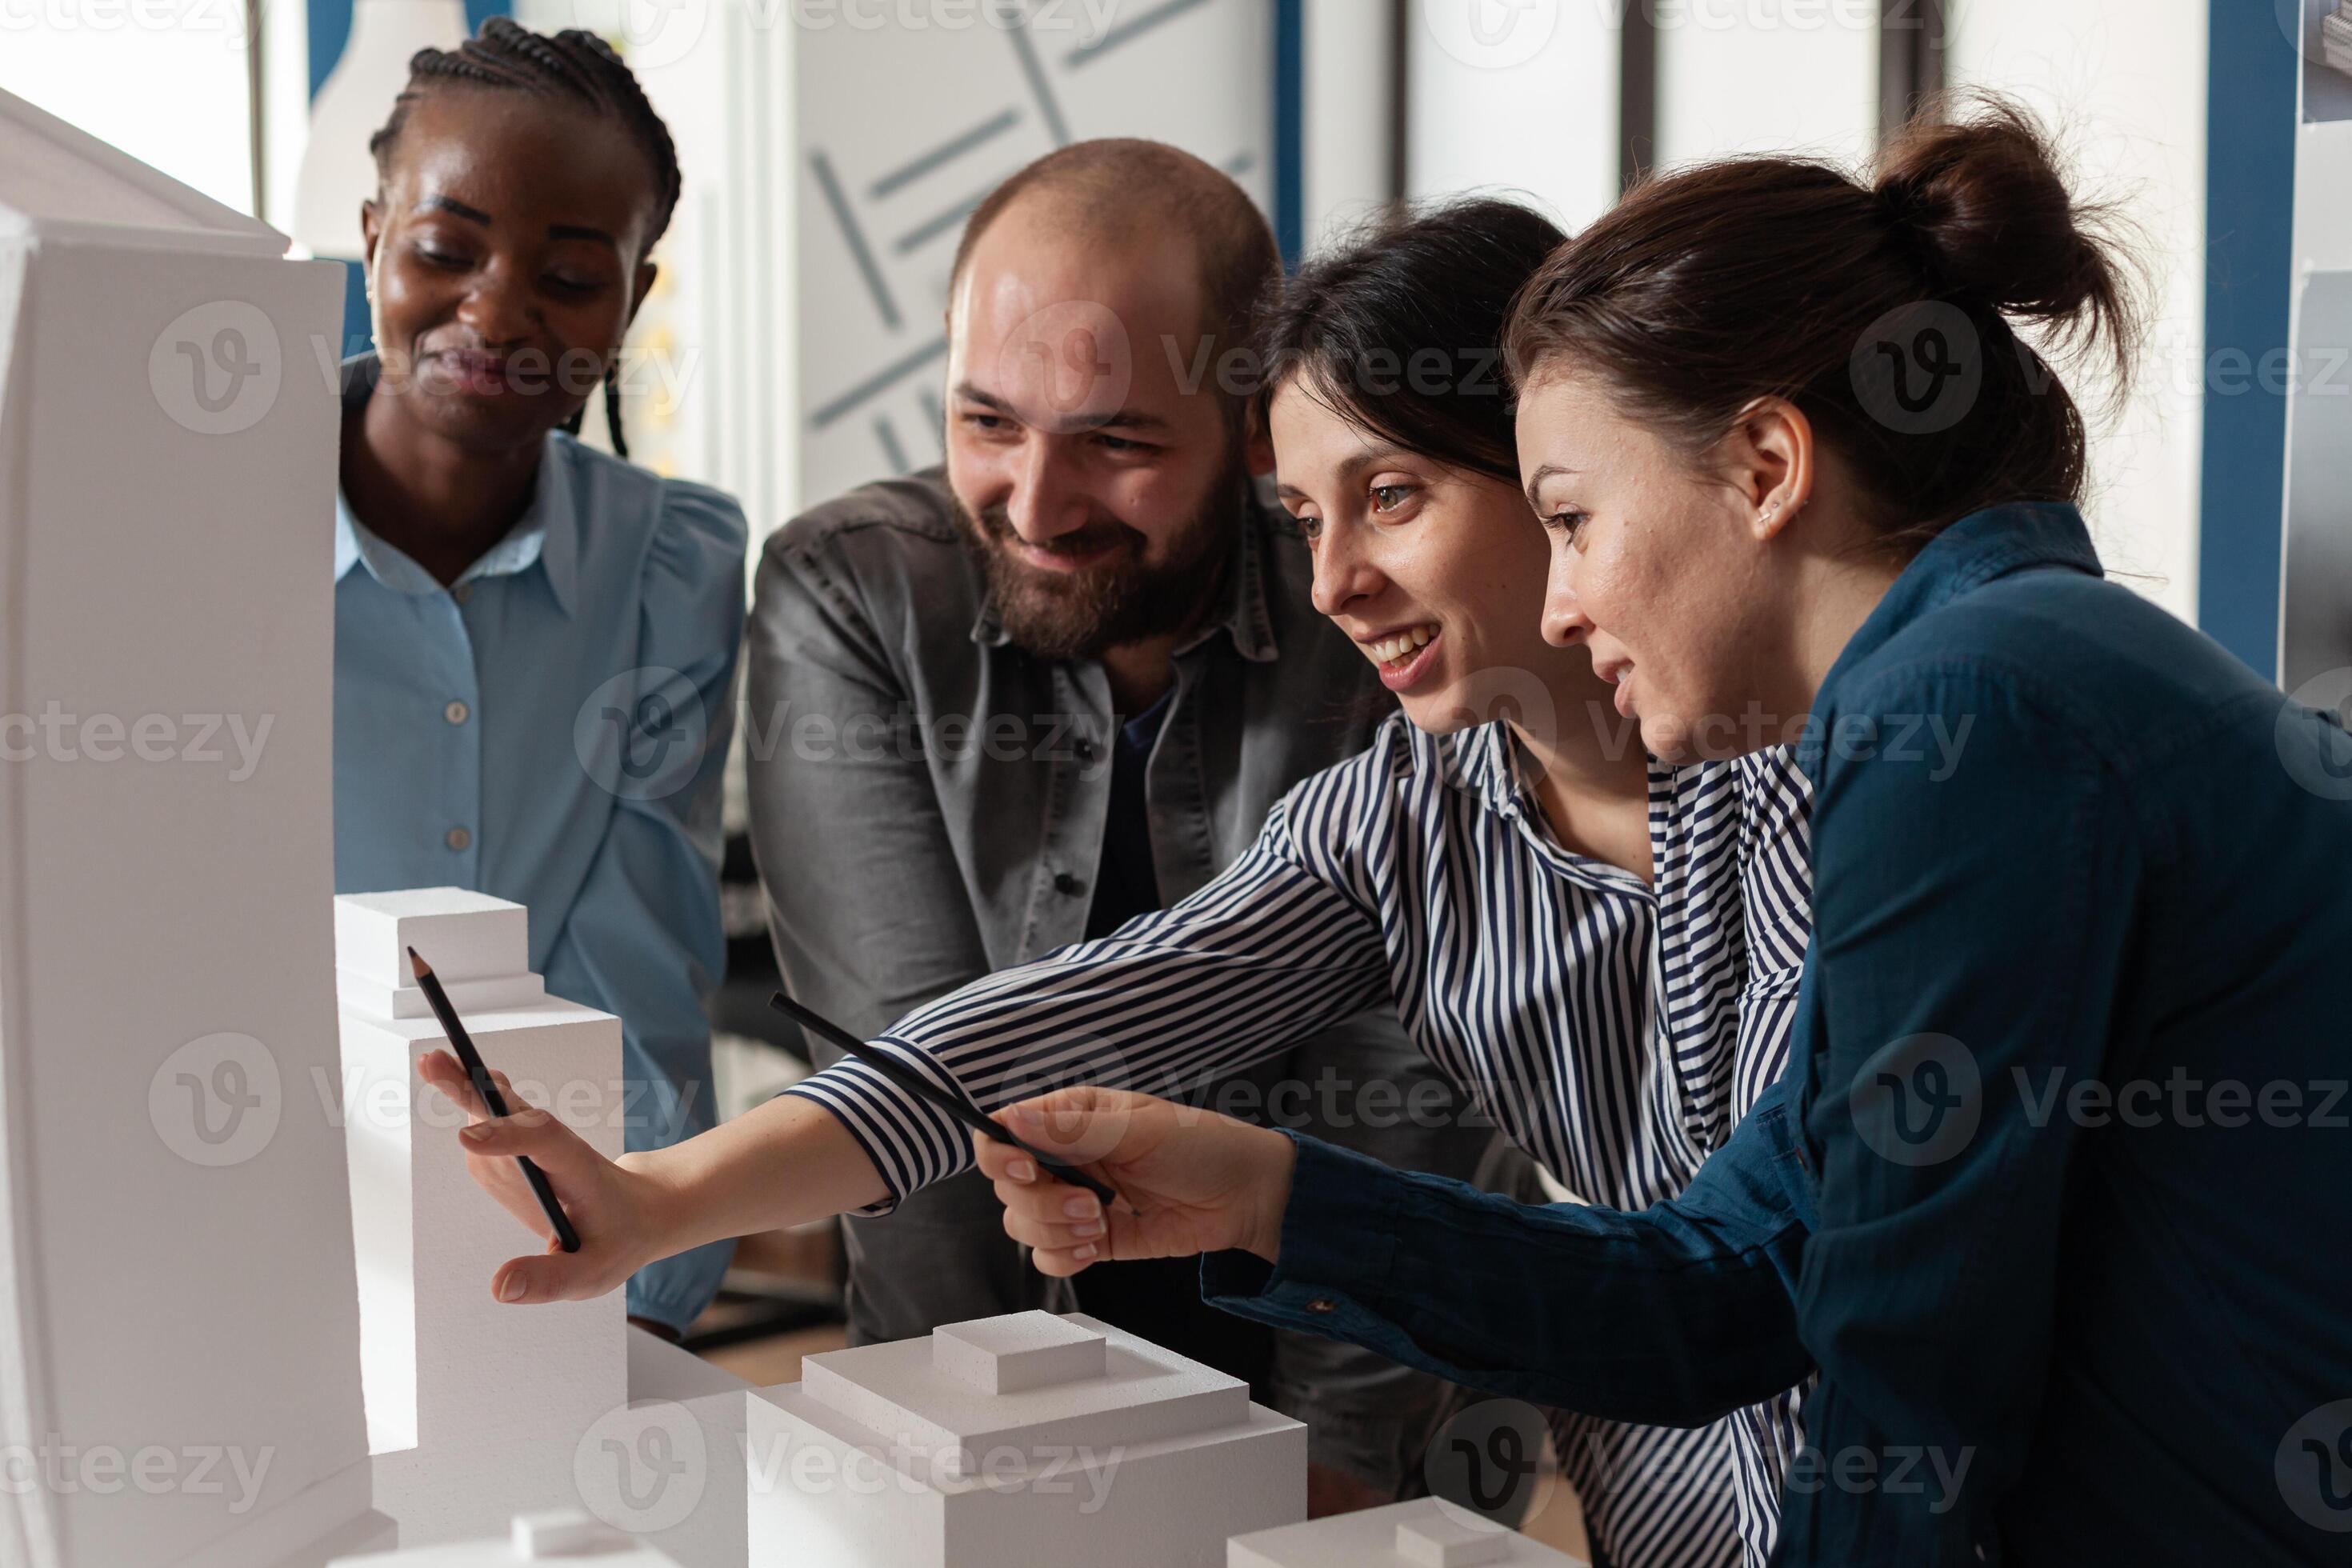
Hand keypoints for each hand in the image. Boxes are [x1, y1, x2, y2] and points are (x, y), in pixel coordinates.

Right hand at [419, 1049, 672, 1307]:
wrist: (635, 1211)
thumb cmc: (617, 1239)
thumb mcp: (592, 1273)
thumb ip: (549, 1281)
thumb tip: (499, 1287)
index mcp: (575, 1168)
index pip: (544, 1144)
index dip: (507, 1136)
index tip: (469, 1136)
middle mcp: (549, 1146)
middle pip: (511, 1112)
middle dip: (472, 1089)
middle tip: (435, 1062)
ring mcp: (527, 1145)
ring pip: (495, 1106)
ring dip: (463, 1084)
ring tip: (433, 1060)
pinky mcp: (509, 1150)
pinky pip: (488, 1118)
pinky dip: (466, 1095)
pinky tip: (448, 1074)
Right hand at [973, 1087, 1297, 1277]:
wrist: (1245, 1196)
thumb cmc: (1201, 1144)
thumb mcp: (1140, 1128)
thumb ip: (1073, 1129)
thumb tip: (1013, 1120)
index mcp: (1070, 1116)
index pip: (1002, 1132)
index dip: (1001, 1155)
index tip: (1028, 1170)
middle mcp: (1064, 1157)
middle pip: (1006, 1186)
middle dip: (1041, 1202)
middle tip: (1089, 1202)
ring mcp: (1074, 1199)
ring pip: (1022, 1224)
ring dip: (1056, 1232)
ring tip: (1102, 1223)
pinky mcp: (1091, 1238)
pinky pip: (1048, 1256)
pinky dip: (1064, 1258)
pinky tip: (1098, 1246)